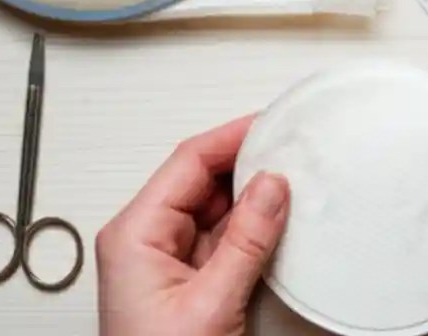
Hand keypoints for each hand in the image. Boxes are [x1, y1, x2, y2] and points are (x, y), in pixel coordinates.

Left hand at [96, 115, 289, 335]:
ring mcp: (167, 261)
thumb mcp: (210, 304)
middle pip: (201, 179)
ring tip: (293, 180)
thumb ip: (246, 241)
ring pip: (216, 208)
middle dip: (247, 162)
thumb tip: (271, 186)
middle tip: (291, 147)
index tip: (270, 122)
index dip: (231, 136)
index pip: (187, 162)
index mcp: (134, 234)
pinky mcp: (187, 282)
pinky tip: (279, 219)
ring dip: (253, 195)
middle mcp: (145, 240)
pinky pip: (223, 238)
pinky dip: (253, 226)